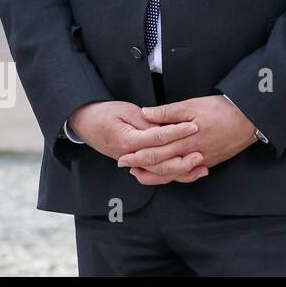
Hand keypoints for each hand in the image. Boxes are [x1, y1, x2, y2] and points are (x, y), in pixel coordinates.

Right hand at [67, 100, 206, 183]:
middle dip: (184, 157)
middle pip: (161, 162)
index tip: (193, 126)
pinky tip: (189, 172)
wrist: (84, 122)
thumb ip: (146, 121)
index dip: (177, 131)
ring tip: (201, 166)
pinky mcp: (136, 165)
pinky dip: (173, 175)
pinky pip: (156, 175)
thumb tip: (166, 127)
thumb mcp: (125, 110)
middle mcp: (130, 156)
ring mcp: (133, 163)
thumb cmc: (104, 113)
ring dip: (182, 171)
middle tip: (201, 151)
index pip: (158, 138)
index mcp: (128, 140)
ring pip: (161, 174)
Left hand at [117, 96, 257, 183]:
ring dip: (156, 174)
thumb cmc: (219, 109)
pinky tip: (166, 173)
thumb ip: (167, 113)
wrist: (248, 119)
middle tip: (124, 165)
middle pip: (162, 165)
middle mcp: (192, 154)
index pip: (155, 150)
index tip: (123, 154)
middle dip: (141, 166)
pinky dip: (175, 175)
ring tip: (139, 173)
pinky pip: (188, 174)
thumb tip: (145, 113)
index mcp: (184, 139)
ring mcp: (202, 160)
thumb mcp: (190, 105)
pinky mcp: (209, 162)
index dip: (137, 154)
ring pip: (175, 173)